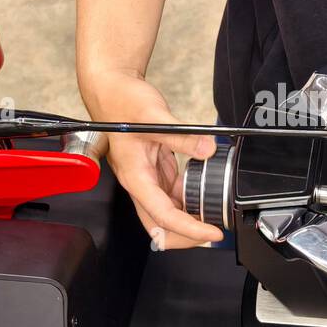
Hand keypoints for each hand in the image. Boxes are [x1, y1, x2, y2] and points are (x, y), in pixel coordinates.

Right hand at [83, 69, 223, 248]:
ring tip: (213, 216)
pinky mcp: (155, 170)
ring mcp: (147, 178)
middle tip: (213, 232)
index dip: (188, 229)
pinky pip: (172, 194)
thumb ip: (183, 136)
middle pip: (161, 225)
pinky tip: (203, 193)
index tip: (210, 232)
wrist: (112, 91)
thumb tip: (207, 149)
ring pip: (167, 212)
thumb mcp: (155, 117)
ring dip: (188, 219)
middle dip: (186, 236)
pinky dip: (188, 199)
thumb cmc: (122, 103)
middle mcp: (140, 183)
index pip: (163, 216)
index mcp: (135, 177)